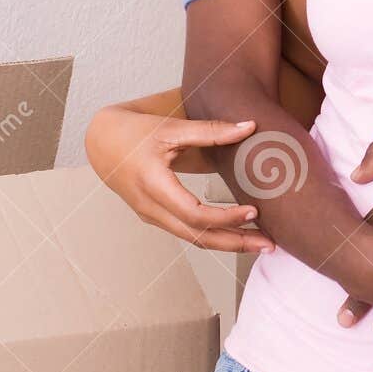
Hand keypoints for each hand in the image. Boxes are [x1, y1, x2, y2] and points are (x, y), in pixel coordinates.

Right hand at [84, 105, 275, 252]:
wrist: (102, 143)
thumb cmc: (135, 132)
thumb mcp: (172, 128)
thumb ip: (211, 129)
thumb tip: (250, 126)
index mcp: (153, 185)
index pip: (194, 214)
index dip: (226, 217)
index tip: (254, 211)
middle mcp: (151, 208)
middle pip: (198, 237)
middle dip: (236, 244)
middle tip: (270, 245)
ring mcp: (153, 217)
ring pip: (195, 240)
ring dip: (229, 244)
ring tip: (262, 244)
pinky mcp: (158, 217)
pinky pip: (189, 233)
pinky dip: (215, 236)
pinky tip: (238, 235)